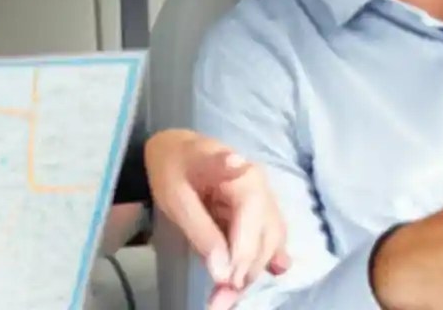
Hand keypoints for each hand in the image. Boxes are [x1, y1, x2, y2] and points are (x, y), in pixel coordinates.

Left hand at [144, 130, 289, 307]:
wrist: (174, 148)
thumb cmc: (172, 166)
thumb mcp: (175, 195)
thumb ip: (200, 230)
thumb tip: (222, 272)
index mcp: (244, 177)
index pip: (253, 223)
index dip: (243, 256)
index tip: (227, 283)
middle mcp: (262, 191)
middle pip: (265, 239)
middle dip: (245, 273)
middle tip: (219, 302)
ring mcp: (264, 203)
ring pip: (269, 245)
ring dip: (250, 274)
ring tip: (225, 299)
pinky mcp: (258, 216)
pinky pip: (268, 242)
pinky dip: (262, 262)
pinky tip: (269, 274)